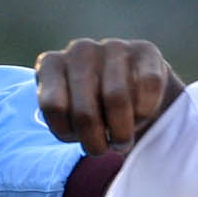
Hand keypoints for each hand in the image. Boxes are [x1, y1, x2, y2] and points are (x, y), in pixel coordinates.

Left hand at [35, 38, 183, 155]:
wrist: (131, 88)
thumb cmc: (92, 110)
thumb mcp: (69, 120)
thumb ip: (64, 122)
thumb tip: (84, 124)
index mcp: (51, 64)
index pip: (53, 107)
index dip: (67, 133)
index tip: (75, 136)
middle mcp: (79, 50)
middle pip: (85, 111)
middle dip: (95, 142)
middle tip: (102, 150)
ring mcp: (112, 47)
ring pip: (116, 99)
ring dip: (122, 133)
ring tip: (122, 139)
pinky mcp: (144, 50)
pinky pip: (146, 89)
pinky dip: (144, 114)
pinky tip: (139, 116)